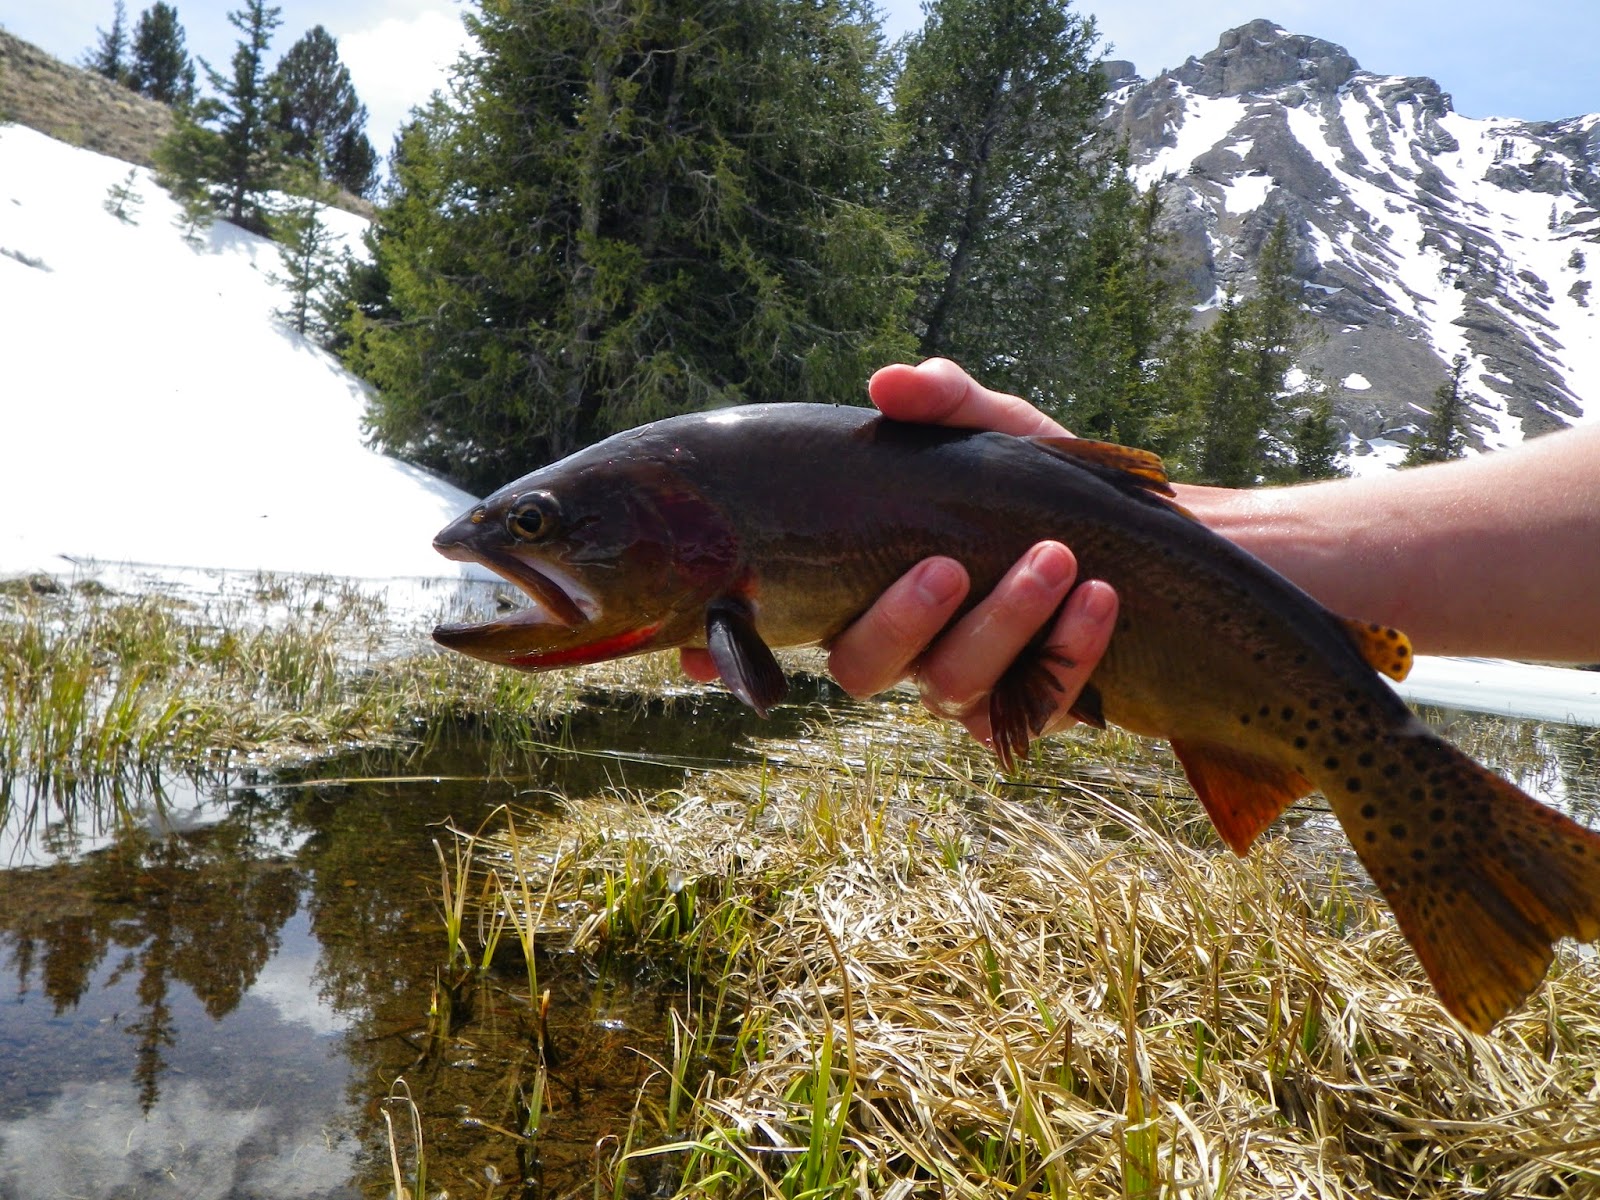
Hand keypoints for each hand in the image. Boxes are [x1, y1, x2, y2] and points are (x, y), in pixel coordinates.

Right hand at [682, 358, 1119, 752]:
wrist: (1132, 536)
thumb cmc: (1033, 486)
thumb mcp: (994, 430)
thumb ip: (944, 404)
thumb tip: (887, 381)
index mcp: (863, 587)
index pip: (784, 627)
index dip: (732, 654)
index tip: (692, 657)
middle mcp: (901, 647)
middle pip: (861, 670)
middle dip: (902, 621)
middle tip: (948, 566)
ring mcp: (961, 685)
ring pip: (951, 687)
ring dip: (1003, 624)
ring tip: (1055, 560)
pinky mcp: (1028, 707)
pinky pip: (1035, 702)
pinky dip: (1070, 649)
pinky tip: (1099, 597)